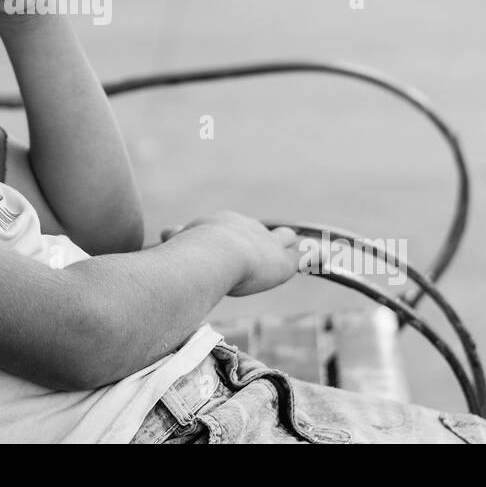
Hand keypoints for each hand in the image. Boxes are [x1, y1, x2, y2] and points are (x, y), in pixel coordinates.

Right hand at [161, 212, 301, 296]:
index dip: (233, 239)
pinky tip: (321, 258)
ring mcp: (266, 243)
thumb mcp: (177, 241)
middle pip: (259, 231)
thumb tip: (164, 233)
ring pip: (283, 239)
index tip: (234, 246)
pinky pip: (302, 256)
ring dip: (289, 245)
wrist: (213, 253)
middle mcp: (245, 228)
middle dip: (265, 238)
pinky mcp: (283, 262)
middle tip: (275, 240)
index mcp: (221, 224)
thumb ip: (174, 238)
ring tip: (301, 247)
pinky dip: (310, 258)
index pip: (230, 230)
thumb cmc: (189, 253)